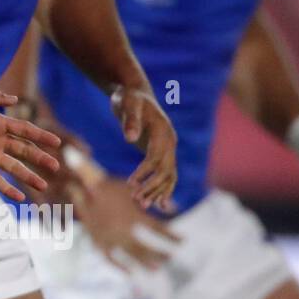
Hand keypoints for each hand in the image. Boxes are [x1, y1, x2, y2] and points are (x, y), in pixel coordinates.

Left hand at [0, 89, 61, 200]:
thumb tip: (15, 98)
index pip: (24, 131)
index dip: (41, 136)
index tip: (57, 143)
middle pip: (23, 151)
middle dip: (40, 159)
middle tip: (56, 167)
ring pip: (14, 168)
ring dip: (29, 177)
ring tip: (43, 187)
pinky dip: (8, 189)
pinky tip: (21, 197)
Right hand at [78, 174, 179, 270]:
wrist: (81, 187)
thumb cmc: (109, 186)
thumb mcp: (131, 189)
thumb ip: (151, 200)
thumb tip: (175, 207)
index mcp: (133, 215)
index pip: (158, 229)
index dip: (171, 236)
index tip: (182, 241)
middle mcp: (123, 229)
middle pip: (145, 246)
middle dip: (159, 253)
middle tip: (169, 259)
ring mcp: (110, 237)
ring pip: (130, 254)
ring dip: (144, 262)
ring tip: (156, 269)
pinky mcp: (98, 242)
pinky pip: (110, 258)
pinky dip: (120, 267)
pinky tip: (129, 273)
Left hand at [110, 86, 176, 210]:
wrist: (135, 93)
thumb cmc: (129, 97)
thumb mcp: (127, 103)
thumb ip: (130, 119)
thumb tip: (129, 138)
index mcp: (163, 130)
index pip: (156, 157)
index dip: (144, 172)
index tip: (131, 183)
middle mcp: (170, 141)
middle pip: (165, 170)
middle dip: (152, 187)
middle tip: (137, 201)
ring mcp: (168, 147)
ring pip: (168, 175)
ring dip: (157, 192)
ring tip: (142, 205)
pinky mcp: (162, 152)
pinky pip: (167, 174)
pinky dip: (164, 189)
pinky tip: (160, 205)